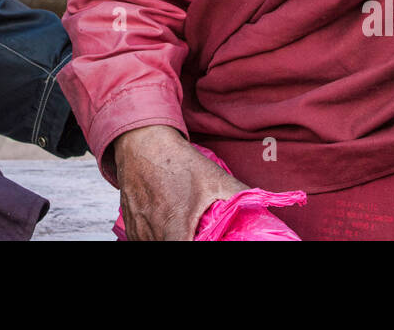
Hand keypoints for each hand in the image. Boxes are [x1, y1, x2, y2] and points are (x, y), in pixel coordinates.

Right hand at [112, 125, 244, 239]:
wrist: (142, 142)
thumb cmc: (176, 160)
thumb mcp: (213, 177)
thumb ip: (239, 195)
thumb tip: (263, 204)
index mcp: (174, 226)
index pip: (184, 252)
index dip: (198, 248)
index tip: (204, 241)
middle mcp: (152, 232)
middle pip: (168, 250)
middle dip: (185, 243)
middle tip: (196, 235)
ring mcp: (138, 230)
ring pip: (153, 247)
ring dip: (169, 241)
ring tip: (183, 231)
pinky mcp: (130, 226)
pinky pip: (142, 242)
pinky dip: (155, 240)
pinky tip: (166, 231)